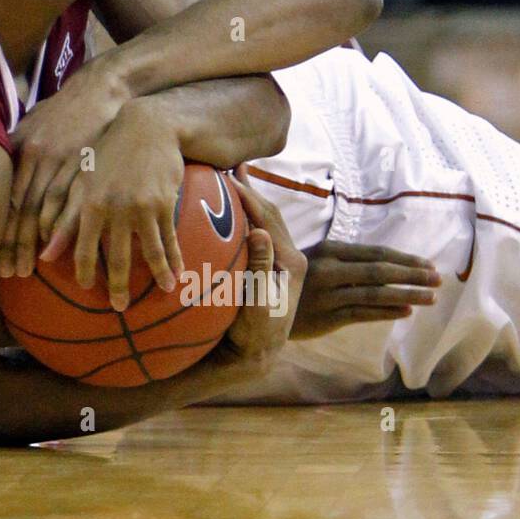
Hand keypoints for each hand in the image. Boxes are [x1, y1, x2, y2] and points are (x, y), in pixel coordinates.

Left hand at [0, 59, 129, 281]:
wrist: (101, 89)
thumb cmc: (63, 109)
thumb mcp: (31, 123)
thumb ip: (13, 146)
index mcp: (22, 148)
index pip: (6, 197)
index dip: (0, 229)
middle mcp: (37, 156)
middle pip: (20, 209)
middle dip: (14, 244)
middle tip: (10, 273)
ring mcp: (62, 160)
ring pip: (42, 209)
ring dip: (35, 242)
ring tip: (30, 269)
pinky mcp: (86, 163)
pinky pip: (70, 198)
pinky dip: (60, 223)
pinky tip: (54, 244)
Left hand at [29, 99, 185, 310]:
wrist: (146, 126)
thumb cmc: (108, 153)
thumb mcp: (82, 179)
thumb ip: (65, 217)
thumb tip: (46, 254)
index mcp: (89, 204)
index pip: (82, 248)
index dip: (84, 272)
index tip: (86, 289)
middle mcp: (114, 209)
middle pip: (116, 257)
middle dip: (118, 285)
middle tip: (119, 307)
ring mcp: (141, 207)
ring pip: (149, 251)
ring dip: (156, 275)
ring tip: (163, 292)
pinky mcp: (164, 203)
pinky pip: (169, 238)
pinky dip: (175, 257)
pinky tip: (179, 273)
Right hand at [208, 174, 306, 373]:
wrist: (258, 353)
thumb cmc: (255, 332)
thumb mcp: (257, 302)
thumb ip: (260, 267)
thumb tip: (260, 232)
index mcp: (291, 261)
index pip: (267, 218)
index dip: (248, 194)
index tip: (228, 174)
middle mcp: (291, 257)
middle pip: (270, 213)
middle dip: (251, 189)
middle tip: (233, 165)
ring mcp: (282, 261)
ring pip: (267, 220)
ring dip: (252, 199)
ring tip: (237, 177)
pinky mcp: (272, 267)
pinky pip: (261, 232)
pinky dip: (249, 215)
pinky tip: (238, 208)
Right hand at [291, 240, 438, 339]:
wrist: (259, 302)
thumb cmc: (294, 278)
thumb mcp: (314, 258)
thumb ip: (346, 260)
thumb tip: (386, 262)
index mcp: (329, 250)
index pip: (375, 253)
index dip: (405, 259)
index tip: (428, 264)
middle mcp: (329, 270)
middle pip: (379, 271)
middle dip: (413, 275)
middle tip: (438, 279)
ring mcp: (328, 294)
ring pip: (375, 294)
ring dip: (407, 295)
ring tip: (430, 298)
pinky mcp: (327, 317)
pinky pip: (363, 314)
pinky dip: (386, 313)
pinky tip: (406, 312)